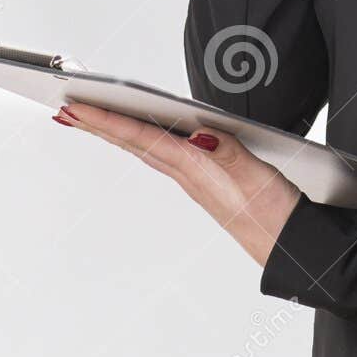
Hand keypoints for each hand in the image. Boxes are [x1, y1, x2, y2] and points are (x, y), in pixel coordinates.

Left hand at [52, 102, 301, 267]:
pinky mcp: (206, 184)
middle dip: (99, 125)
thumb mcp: (258, 179)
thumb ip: (229, 153)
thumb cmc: (277, 216)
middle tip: (66, 110)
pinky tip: (141, 138)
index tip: (75, 108)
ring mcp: (195, 181)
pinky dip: (143, 142)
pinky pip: (162, 157)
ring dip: (116, 133)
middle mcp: (189, 175)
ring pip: (145, 150)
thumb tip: (199, 133)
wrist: (290, 248)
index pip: (142, 137)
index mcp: (196, 169)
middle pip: (134, 143)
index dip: (106, 120)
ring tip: (91, 119)